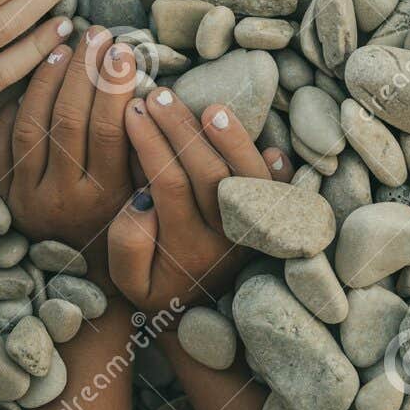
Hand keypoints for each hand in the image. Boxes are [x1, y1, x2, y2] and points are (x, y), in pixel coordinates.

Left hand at [0, 27, 137, 284]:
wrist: (89, 288)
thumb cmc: (133, 234)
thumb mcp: (150, 199)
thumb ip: (148, 152)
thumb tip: (148, 91)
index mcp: (105, 199)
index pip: (110, 128)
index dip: (115, 84)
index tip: (125, 49)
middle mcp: (61, 200)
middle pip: (68, 120)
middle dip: (83, 70)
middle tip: (97, 33)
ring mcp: (27, 199)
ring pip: (30, 126)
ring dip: (47, 79)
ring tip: (64, 45)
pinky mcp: (5, 198)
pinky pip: (0, 147)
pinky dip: (11, 110)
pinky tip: (28, 80)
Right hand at [106, 90, 288, 313]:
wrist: (201, 313)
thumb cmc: (158, 283)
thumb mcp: (129, 279)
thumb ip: (127, 243)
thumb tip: (143, 201)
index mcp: (184, 248)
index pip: (168, 184)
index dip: (150, 144)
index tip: (132, 111)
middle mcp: (225, 239)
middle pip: (208, 174)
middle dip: (181, 129)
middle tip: (158, 96)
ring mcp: (254, 229)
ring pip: (248, 180)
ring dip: (233, 142)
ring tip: (210, 108)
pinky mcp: (274, 223)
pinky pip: (282, 196)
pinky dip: (279, 173)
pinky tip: (271, 146)